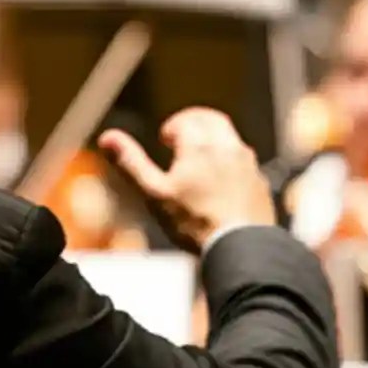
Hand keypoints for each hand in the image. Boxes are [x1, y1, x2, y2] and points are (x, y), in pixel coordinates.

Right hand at [98, 108, 274, 248]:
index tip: (165, 137)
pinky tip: (222, 180)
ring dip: (214, 138)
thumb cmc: (195, 222)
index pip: (185, 120)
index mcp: (200, 145)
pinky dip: (231, 159)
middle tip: (183, 134)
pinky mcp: (260, 182)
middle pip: (212, 120)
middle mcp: (228, 147)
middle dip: (195, 122)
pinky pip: (245, 160)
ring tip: (200, 156)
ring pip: (231, 138)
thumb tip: (107, 137)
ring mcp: (248, 164)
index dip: (172, 127)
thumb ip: (131, 163)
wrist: (241, 247)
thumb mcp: (154, 194)